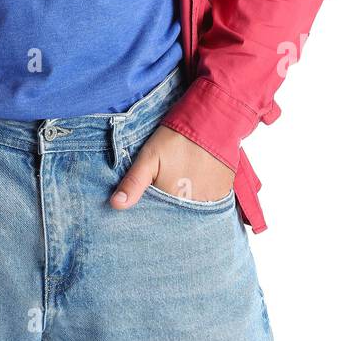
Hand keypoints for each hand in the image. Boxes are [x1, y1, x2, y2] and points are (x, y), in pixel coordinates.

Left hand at [110, 125, 234, 207]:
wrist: (211, 121)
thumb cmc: (175, 139)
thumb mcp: (148, 157)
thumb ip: (133, 183)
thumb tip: (115, 205)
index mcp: (173, 201)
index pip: (159, 218)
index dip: (153, 212)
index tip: (149, 202)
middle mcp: (194, 207)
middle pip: (177, 216)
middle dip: (169, 210)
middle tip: (167, 189)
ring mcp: (212, 202)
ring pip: (193, 211)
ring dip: (187, 204)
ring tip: (182, 186)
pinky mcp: (224, 194)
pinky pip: (211, 204)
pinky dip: (202, 198)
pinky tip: (196, 184)